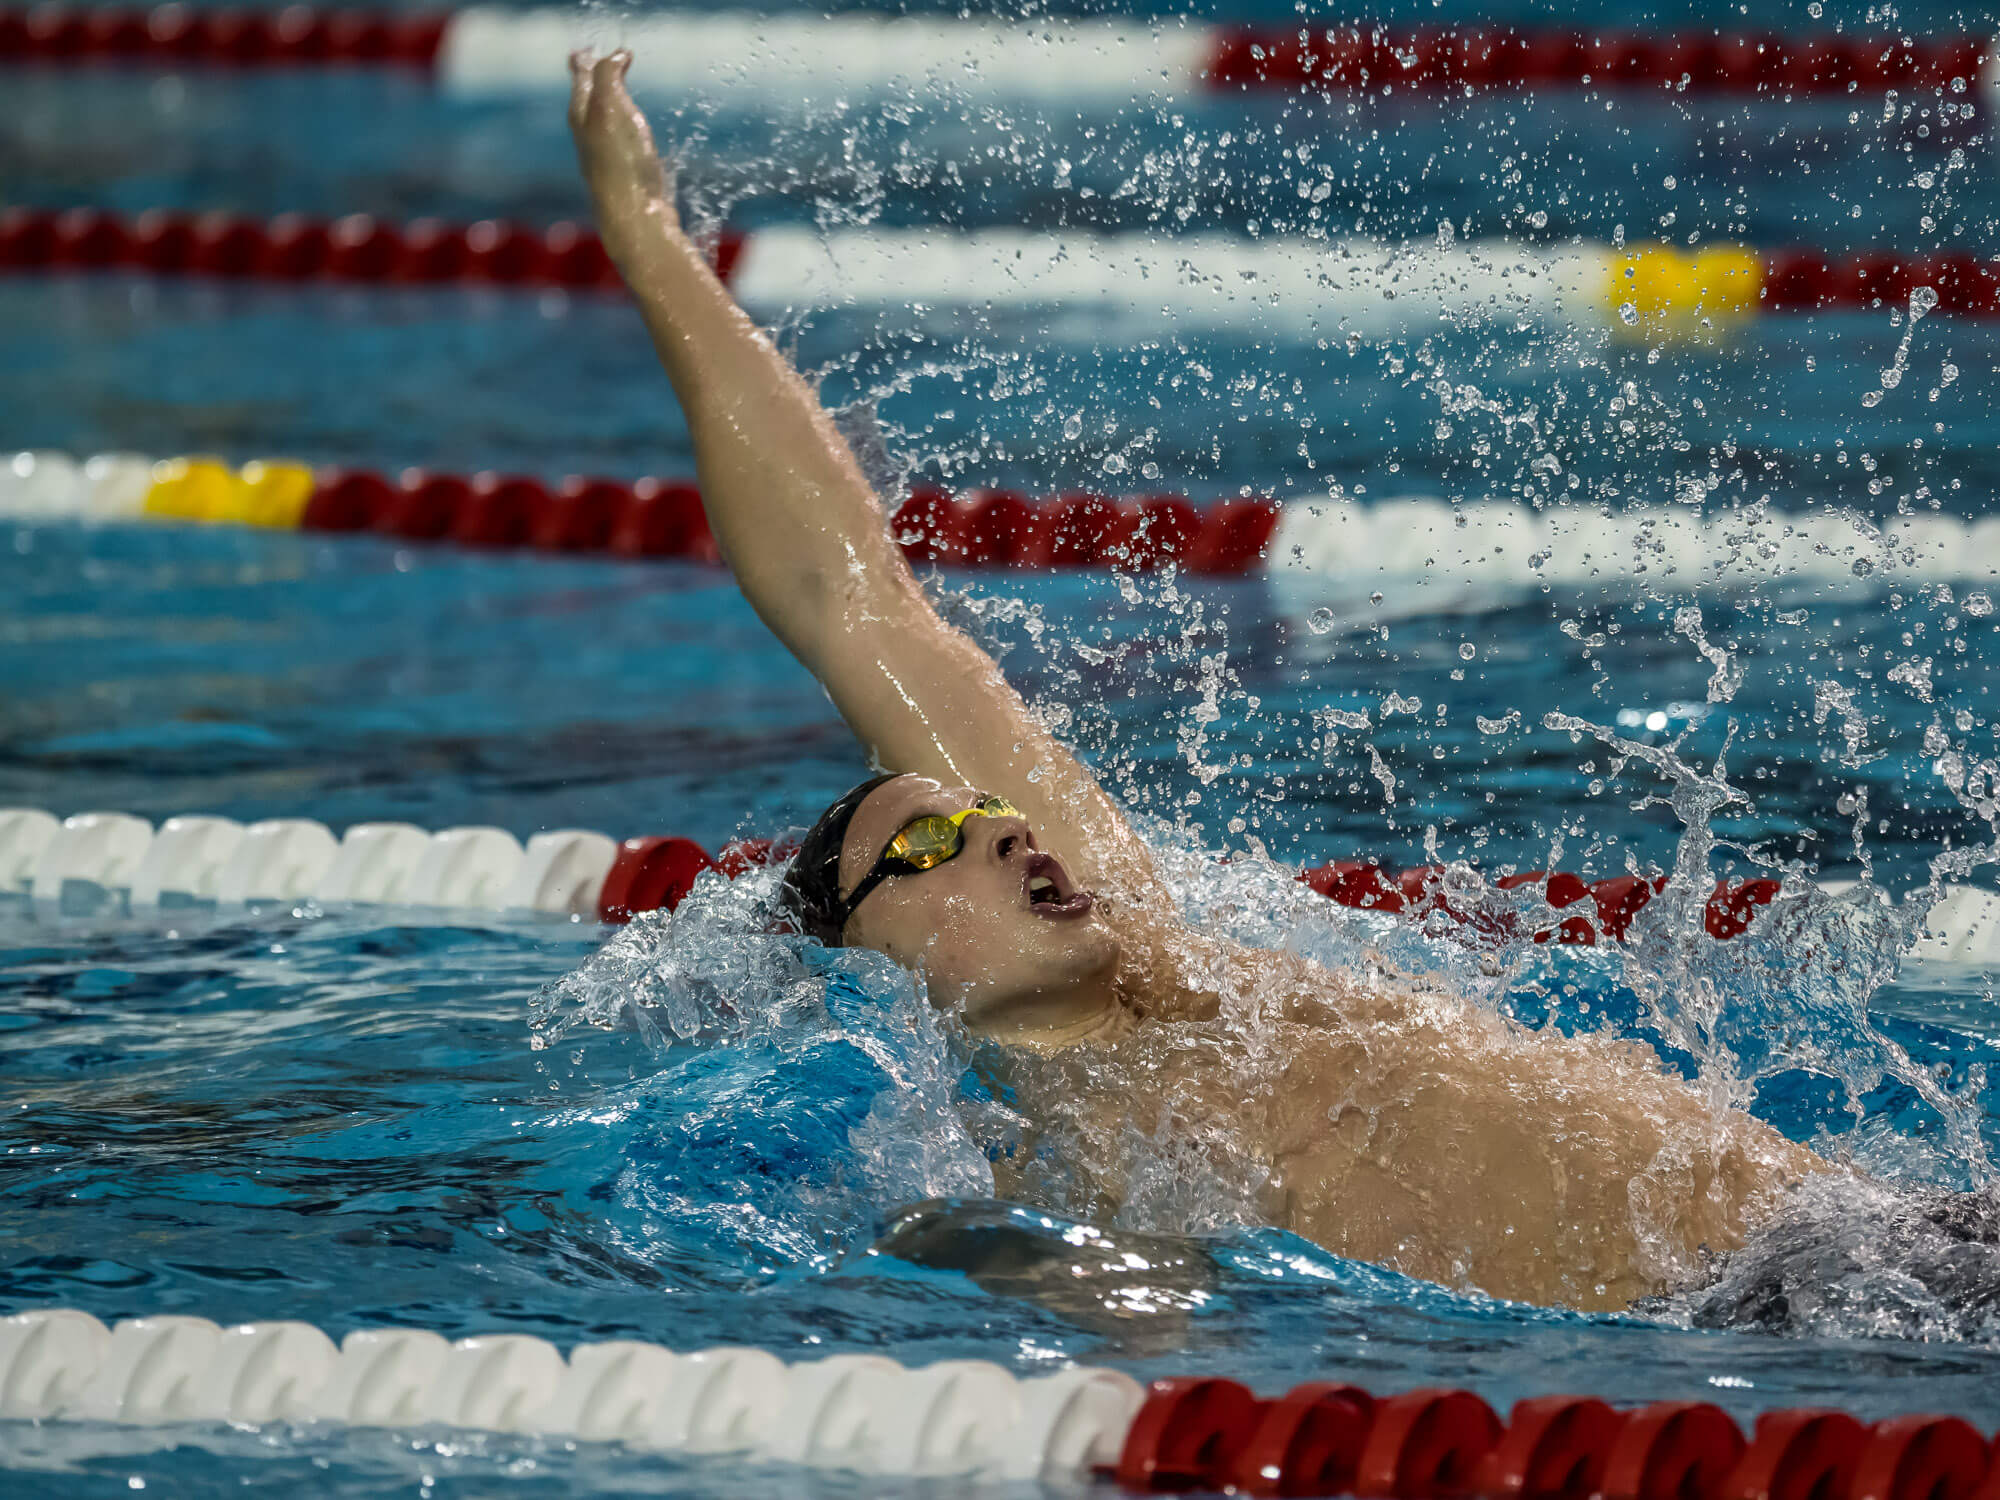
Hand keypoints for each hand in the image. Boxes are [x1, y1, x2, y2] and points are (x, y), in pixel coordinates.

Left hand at [568, 49, 678, 241]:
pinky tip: (632, 138)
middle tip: (593, 65)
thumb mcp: (611, 107)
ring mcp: (606, 160)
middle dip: (590, 82)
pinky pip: (619, 145)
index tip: (588, 49)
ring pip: (601, 124)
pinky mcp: (625, 179)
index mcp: (582, 116)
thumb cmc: (622, 163)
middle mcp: (588, 137)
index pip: (580, 78)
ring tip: (614, 96)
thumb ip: (609, 76)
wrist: (636, 219)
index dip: (585, 61)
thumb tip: (616, 53)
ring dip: (606, 106)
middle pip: (586, 101)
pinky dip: (623, 131)